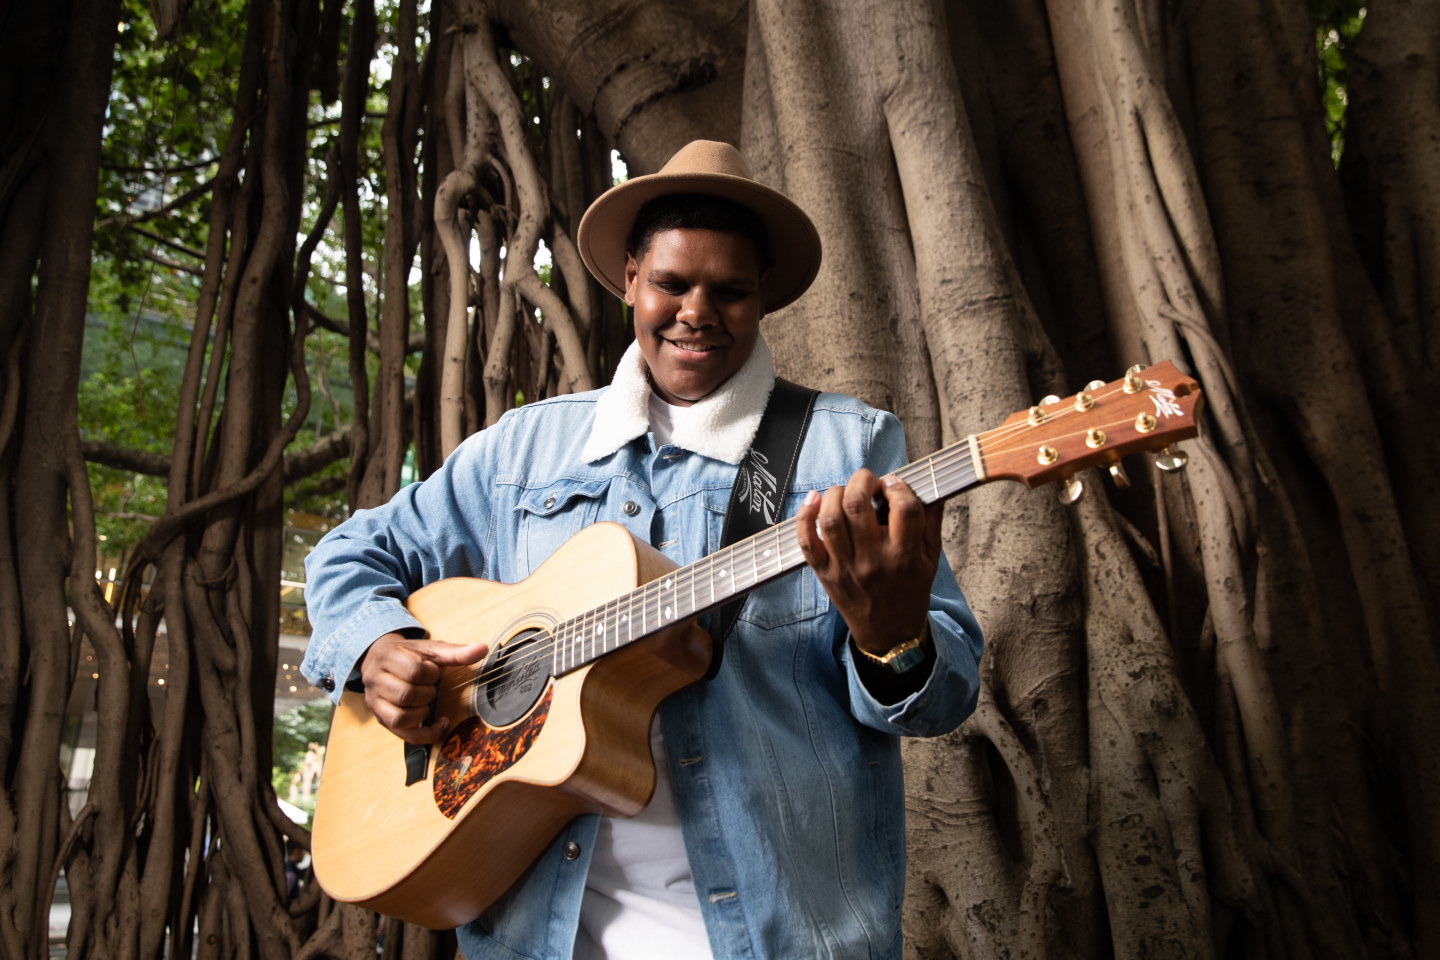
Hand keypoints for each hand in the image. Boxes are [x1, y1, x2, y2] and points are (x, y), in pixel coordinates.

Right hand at [360, 632, 488, 743]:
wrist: (381, 658)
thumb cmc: (409, 654)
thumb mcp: (431, 649)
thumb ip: (456, 651)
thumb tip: (483, 649)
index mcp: (388, 657)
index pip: (413, 670)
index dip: (430, 673)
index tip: (432, 671)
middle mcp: (375, 680)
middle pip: (406, 695)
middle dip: (427, 692)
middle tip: (430, 685)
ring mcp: (375, 702)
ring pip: (400, 717)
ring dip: (423, 711)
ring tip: (427, 700)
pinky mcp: (381, 719)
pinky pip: (403, 735)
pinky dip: (426, 733)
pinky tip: (441, 724)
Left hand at [795, 469, 942, 655]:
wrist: (888, 632)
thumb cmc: (910, 591)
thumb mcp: (931, 558)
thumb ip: (930, 520)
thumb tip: (930, 486)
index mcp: (904, 556)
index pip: (904, 508)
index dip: (898, 487)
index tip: (893, 484)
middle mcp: (874, 561)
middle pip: (858, 505)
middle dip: (862, 481)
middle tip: (868, 482)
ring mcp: (846, 567)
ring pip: (831, 518)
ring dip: (835, 493)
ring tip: (846, 493)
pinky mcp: (825, 573)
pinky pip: (807, 541)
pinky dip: (805, 516)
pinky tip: (813, 500)